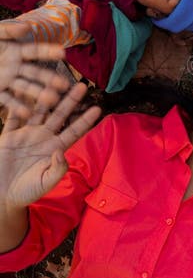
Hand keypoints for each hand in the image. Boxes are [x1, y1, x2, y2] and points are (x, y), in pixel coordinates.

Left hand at [0, 22, 68, 118]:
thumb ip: (9, 30)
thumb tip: (27, 27)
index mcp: (16, 51)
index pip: (36, 52)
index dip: (49, 52)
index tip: (63, 53)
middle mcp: (15, 67)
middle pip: (35, 73)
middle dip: (50, 79)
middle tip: (64, 85)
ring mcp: (7, 80)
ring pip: (25, 88)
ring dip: (38, 94)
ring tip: (52, 100)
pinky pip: (8, 100)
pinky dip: (17, 106)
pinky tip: (26, 112)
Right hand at [0, 83, 100, 210]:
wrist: (2, 195)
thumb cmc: (27, 192)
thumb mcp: (46, 182)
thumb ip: (58, 169)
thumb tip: (62, 152)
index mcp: (54, 149)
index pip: (74, 131)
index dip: (85, 120)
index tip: (98, 108)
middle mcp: (42, 138)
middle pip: (59, 115)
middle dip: (70, 101)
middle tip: (82, 85)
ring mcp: (25, 134)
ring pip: (39, 111)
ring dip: (46, 97)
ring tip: (56, 82)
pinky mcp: (9, 135)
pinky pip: (14, 117)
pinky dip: (18, 104)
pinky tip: (24, 90)